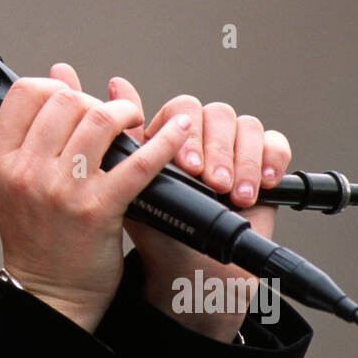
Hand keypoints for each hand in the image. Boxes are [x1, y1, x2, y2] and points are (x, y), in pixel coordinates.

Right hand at [0, 70, 193, 332]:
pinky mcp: (98, 209)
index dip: (55, 86)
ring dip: (126, 113)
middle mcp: (27, 172)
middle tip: (110, 117)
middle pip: (67, 101)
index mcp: (2, 162)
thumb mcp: (20, 183)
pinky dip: (166, 139)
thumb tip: (60, 73)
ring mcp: (62, 190)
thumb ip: (36, 132)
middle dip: (94, 100)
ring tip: (134, 122)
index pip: (26, 94)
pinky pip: (138, 160)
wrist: (49, 295)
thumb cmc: (38, 240)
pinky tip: (180, 129)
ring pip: (99, 119)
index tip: (73, 97)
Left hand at [72, 72, 290, 342]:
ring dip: (239, 159)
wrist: (189, 279)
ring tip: (231, 193)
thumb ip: (108, 139)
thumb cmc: (153, 234)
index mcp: (166, 136)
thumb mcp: (122, 188)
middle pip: (212, 112)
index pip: (179, 109)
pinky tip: (259, 186)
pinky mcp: (263, 166)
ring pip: (243, 124)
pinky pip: (274, 143)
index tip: (184, 166)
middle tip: (209, 181)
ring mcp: (232, 150)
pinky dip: (270, 160)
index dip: (182, 132)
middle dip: (213, 149)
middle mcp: (200, 137)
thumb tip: (84, 78)